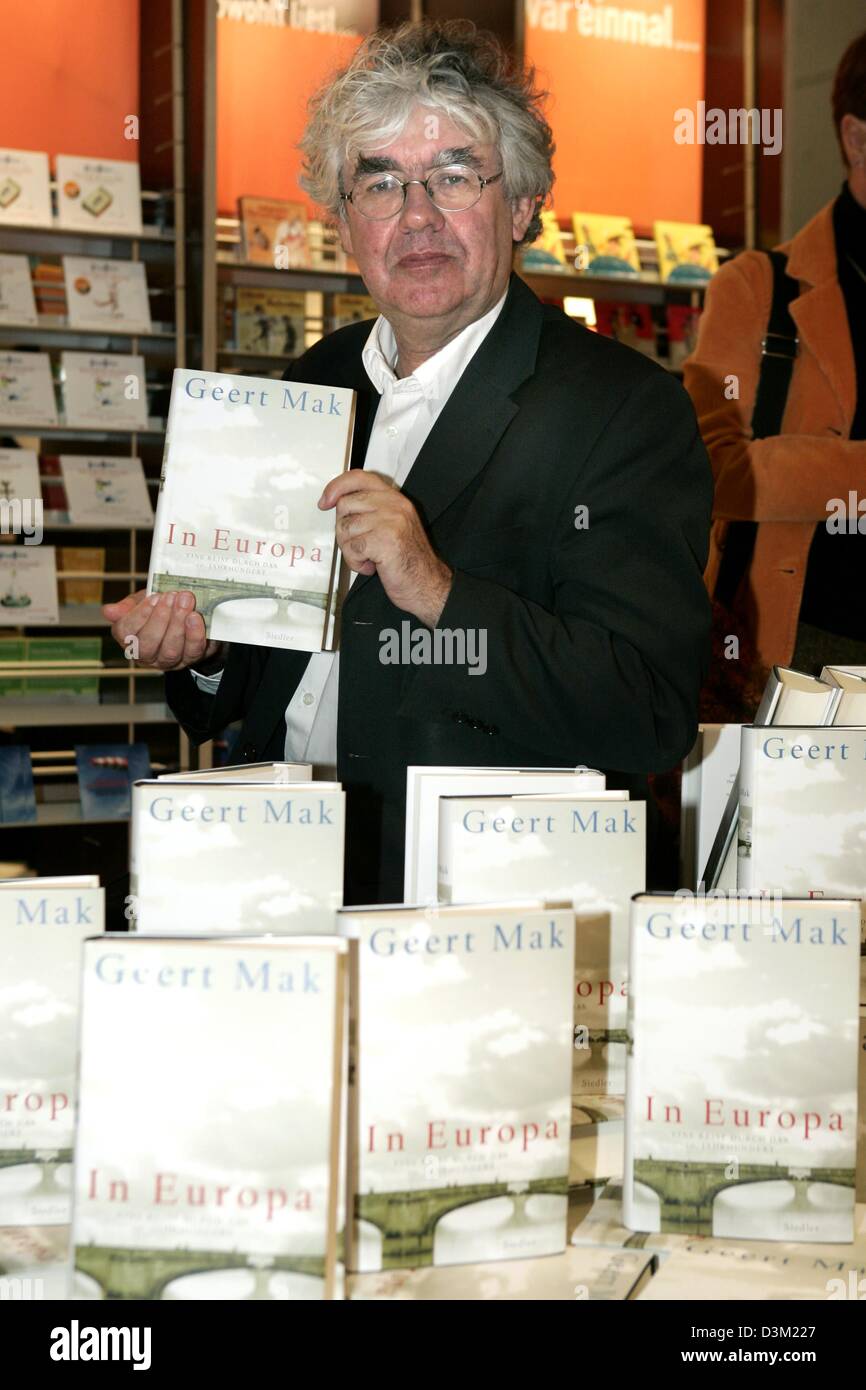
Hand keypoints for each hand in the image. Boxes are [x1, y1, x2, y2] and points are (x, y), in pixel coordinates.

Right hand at [102, 590, 224, 672]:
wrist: (190, 615)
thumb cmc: (161, 609)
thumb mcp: (143, 602)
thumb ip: (129, 605)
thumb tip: (108, 611)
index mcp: (128, 638)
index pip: (126, 632)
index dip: (140, 615)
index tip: (154, 597)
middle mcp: (145, 655)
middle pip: (147, 645)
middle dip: (160, 619)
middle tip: (172, 597)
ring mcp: (168, 661)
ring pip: (170, 650)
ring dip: (178, 624)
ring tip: (186, 602)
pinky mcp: (190, 660)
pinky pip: (192, 652)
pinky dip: (194, 634)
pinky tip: (195, 618)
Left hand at [319, 472, 452, 627]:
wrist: (428, 584)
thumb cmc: (409, 561)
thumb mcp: (394, 526)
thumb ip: (371, 510)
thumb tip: (337, 504)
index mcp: (395, 499)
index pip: (359, 477)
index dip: (336, 487)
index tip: (325, 502)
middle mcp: (394, 505)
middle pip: (345, 505)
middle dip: (344, 529)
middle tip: (359, 545)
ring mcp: (390, 521)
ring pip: (345, 528)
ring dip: (350, 550)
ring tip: (369, 557)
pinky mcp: (384, 540)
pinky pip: (352, 548)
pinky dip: (356, 562)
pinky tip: (372, 566)